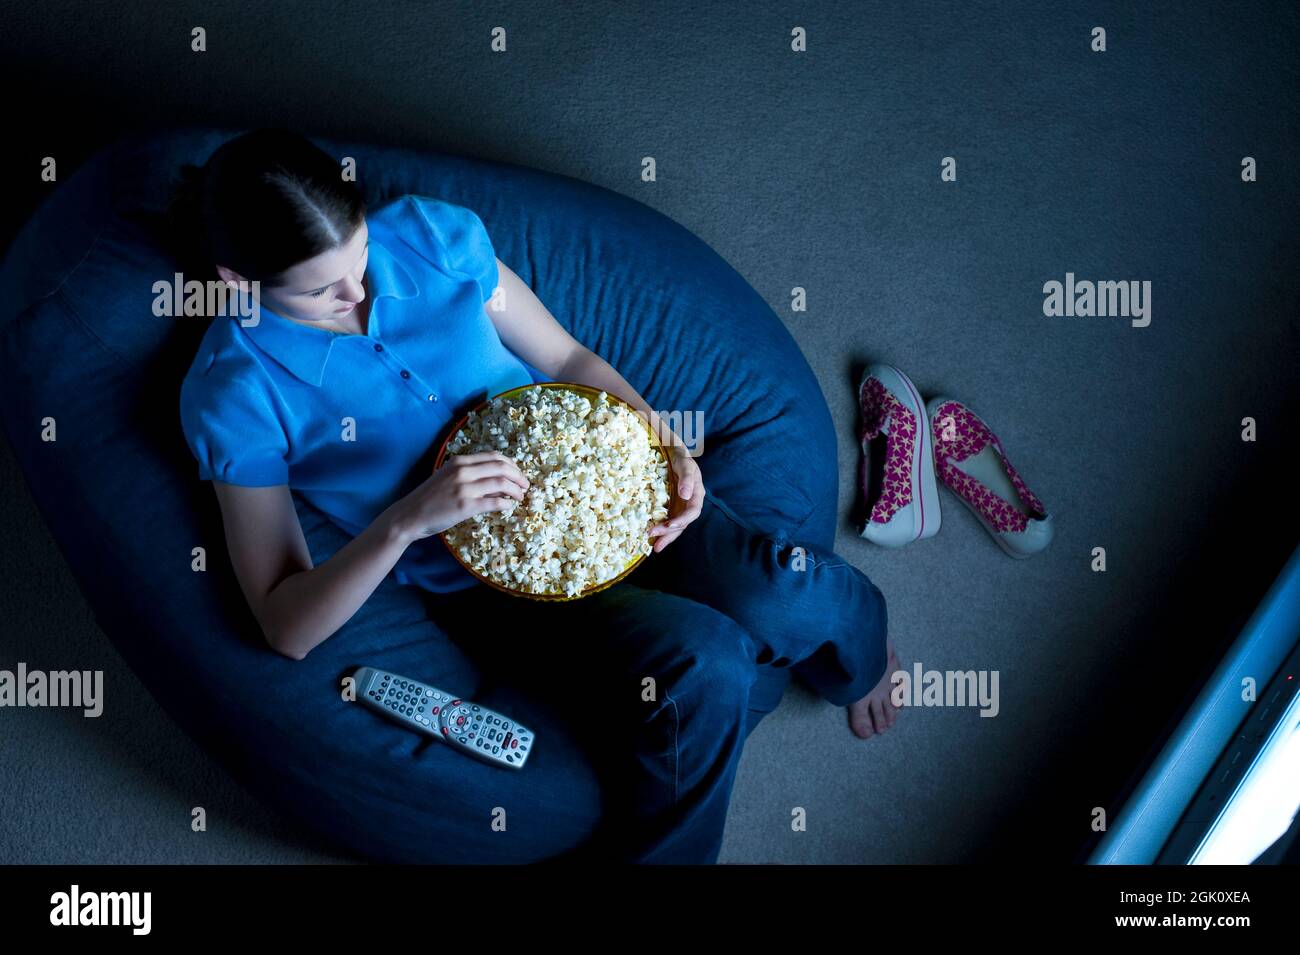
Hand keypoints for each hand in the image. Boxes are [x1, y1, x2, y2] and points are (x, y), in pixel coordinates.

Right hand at [389, 451, 529, 542]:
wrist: (410, 515)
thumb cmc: (430, 498)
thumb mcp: (449, 478)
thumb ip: (472, 477)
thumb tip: (499, 483)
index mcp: (459, 461)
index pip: (494, 456)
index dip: (511, 464)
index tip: (518, 473)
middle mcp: (462, 471)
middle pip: (501, 467)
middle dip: (518, 475)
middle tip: (525, 486)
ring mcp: (464, 488)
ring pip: (501, 483)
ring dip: (516, 490)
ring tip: (520, 497)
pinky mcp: (465, 505)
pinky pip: (494, 502)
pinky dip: (506, 503)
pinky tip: (509, 506)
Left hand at [648, 444, 704, 552]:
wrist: (673, 452)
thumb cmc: (681, 456)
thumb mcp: (685, 464)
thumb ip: (687, 478)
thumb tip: (686, 495)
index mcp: (696, 494)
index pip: (692, 512)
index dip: (683, 520)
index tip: (671, 525)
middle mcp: (689, 503)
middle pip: (682, 523)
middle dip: (669, 534)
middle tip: (655, 543)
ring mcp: (679, 506)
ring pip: (674, 525)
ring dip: (665, 536)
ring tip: (654, 547)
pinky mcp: (670, 506)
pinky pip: (666, 520)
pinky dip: (660, 528)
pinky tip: (650, 536)